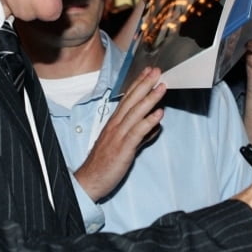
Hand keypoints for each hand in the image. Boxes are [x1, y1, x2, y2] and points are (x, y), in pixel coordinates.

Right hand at [72, 67, 165, 200]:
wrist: (90, 180)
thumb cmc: (105, 163)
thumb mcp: (124, 145)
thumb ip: (140, 135)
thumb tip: (154, 127)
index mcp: (114, 123)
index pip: (128, 99)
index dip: (139, 84)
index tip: (149, 72)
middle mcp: (116, 125)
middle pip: (132, 100)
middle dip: (145, 84)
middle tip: (157, 71)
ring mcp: (119, 135)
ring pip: (136, 113)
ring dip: (150, 98)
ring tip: (162, 87)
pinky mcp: (123, 148)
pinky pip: (137, 132)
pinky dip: (148, 121)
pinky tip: (159, 114)